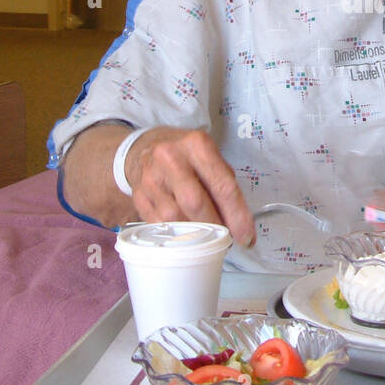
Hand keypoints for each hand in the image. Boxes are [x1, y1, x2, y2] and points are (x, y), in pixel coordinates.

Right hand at [125, 127, 254, 246]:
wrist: (142, 148)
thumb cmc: (184, 154)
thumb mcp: (207, 155)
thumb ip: (222, 182)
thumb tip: (237, 220)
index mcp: (196, 145)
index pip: (222, 185)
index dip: (237, 216)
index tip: (246, 236)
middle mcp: (171, 159)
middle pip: (196, 203)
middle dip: (215, 227)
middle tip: (227, 239)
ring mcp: (151, 178)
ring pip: (176, 218)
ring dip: (195, 233)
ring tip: (207, 235)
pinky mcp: (138, 196)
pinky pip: (160, 224)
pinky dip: (176, 234)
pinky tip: (185, 232)